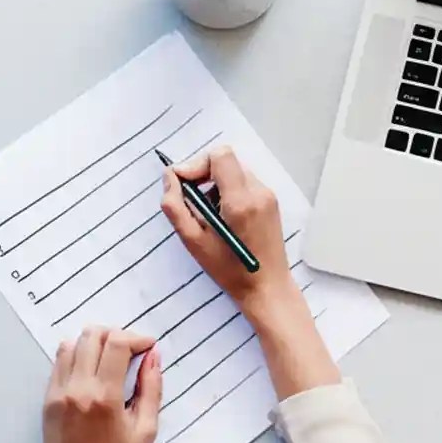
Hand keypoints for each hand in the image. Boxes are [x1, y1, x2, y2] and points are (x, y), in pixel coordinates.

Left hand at [41, 327, 161, 442]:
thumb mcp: (145, 430)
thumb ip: (152, 388)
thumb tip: (153, 358)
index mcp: (105, 397)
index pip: (117, 343)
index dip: (136, 338)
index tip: (147, 346)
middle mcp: (78, 390)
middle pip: (93, 335)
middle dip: (116, 334)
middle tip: (130, 349)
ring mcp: (59, 393)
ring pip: (72, 343)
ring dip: (94, 343)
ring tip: (109, 357)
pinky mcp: (48, 399)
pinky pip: (59, 361)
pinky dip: (77, 356)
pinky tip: (91, 370)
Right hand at [161, 146, 299, 320]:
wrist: (267, 287)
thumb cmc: (229, 270)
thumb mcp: (193, 240)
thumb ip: (175, 206)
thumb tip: (169, 176)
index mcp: (240, 200)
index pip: (220, 155)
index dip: (196, 164)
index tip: (183, 184)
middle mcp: (258, 192)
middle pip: (226, 161)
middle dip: (204, 174)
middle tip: (192, 201)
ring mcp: (268, 195)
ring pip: (235, 170)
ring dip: (216, 184)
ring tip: (209, 214)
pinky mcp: (272, 202)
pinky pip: (245, 183)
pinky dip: (230, 191)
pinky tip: (224, 217)